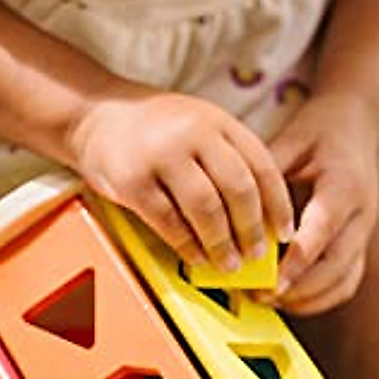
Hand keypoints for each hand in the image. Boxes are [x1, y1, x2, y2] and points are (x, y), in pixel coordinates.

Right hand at [68, 83, 295, 270]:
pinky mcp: (133, 181)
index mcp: (217, 121)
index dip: (278, 204)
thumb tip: (257, 216)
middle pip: (238, 188)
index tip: (284, 232)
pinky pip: (168, 221)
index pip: (262, 165)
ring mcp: (162, 156)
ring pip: (206, 209)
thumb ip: (225, 158)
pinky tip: (196, 258)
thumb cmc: (152, 128)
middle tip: (257, 254)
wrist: (94, 114)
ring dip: (222, 243)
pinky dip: (187, 245)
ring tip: (229, 264)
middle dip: (251, 229)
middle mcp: (194, 134)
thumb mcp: (197, 125)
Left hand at [260, 92, 378, 314]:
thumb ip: (265, 175)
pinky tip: (284, 298)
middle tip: (257, 296)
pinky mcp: (359, 245)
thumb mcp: (291, 141)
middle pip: (337, 266)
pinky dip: (318, 298)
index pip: (322, 231)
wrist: (358, 125)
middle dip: (298, 289)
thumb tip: (229, 205)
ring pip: (344, 282)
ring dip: (307, 299)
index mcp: (344, 186)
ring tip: (265, 300)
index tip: (268, 282)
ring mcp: (363, 233)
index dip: (296, 262)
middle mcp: (361, 215)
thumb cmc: (319, 132)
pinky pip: (345, 283)